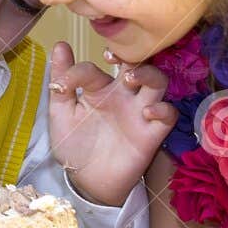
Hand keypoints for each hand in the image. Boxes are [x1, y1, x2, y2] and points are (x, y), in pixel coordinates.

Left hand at [47, 41, 176, 205]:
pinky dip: (162, 109)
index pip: (92, 69)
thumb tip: (59, 45)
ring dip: (148, 74)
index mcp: (97, 89)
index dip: (77, 71)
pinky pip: (168, 115)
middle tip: (113, 58)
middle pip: (137, 63)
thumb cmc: (75, 145)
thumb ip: (62, 81)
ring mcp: (138, 112)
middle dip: (130, 56)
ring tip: (130, 78)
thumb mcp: (61, 113)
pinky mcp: (151, 133)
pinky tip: (146, 111)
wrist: (87, 182)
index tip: (62, 86)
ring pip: (158, 82)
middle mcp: (121, 95)